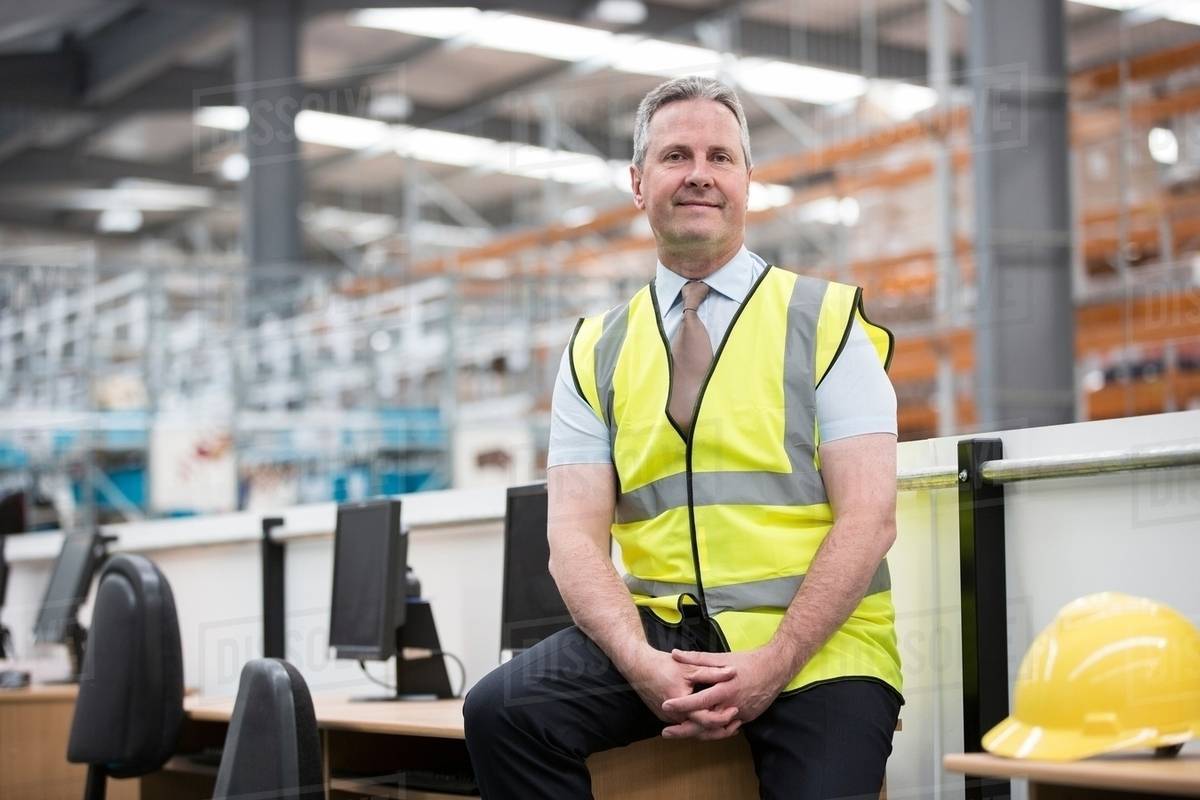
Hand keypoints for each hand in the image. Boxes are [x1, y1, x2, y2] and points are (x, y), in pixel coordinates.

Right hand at [622, 647, 739, 733]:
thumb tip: (733, 672)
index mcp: (680, 705)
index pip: (706, 719)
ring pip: (693, 730)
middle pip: (701, 731)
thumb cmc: (663, 665)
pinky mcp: (665, 717)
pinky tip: (710, 718)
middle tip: (737, 723)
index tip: (736, 710)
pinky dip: (699, 724)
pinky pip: (685, 725)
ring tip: (729, 724)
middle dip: (720, 730)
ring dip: (710, 729)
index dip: (723, 717)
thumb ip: (712, 672)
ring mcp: (668, 719)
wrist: (637, 667)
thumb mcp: (689, 667)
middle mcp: (673, 716)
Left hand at [659, 647, 792, 738]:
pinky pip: (727, 728)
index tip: (665, 706)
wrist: (775, 669)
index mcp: (725, 688)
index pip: (699, 700)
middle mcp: (732, 705)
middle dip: (684, 729)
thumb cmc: (747, 661)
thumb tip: (675, 653)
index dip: (682, 704)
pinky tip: (701, 731)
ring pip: (716, 730)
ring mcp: (740, 714)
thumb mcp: (722, 657)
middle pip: (705, 723)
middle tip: (666, 732)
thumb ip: (697, 658)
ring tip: (680, 733)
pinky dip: (714, 730)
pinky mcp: (747, 719)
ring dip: (697, 733)